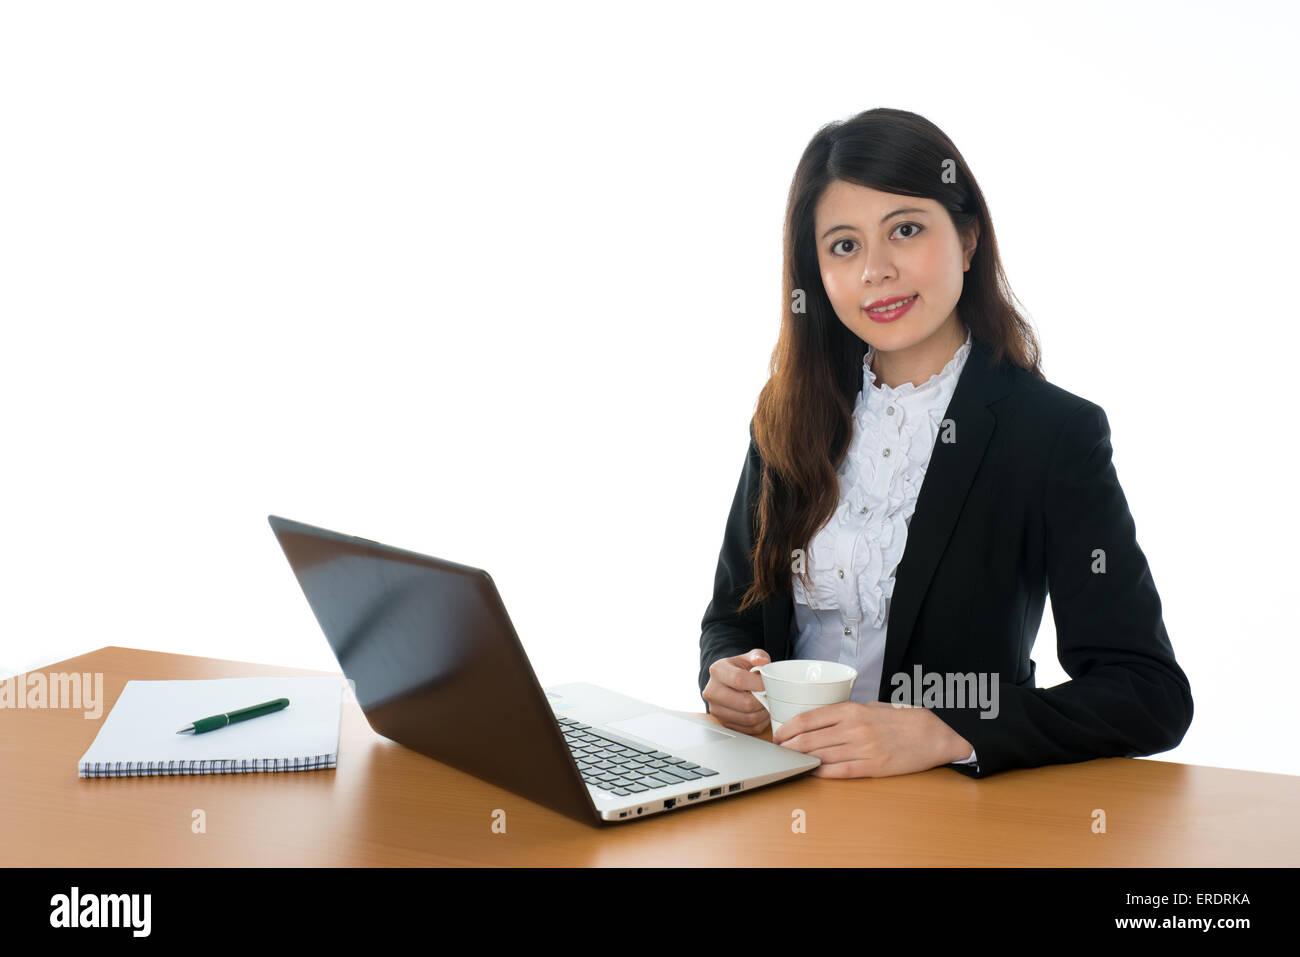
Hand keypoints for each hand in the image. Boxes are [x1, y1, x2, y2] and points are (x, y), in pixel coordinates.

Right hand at [702, 649, 771, 734]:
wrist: (729, 682)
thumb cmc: (740, 669)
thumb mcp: (748, 657)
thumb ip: (758, 656)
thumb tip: (762, 661)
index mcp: (717, 671)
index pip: (739, 680)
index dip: (758, 683)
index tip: (768, 683)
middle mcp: (712, 691)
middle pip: (745, 703)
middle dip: (763, 700)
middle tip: (769, 694)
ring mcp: (716, 710)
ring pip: (748, 719)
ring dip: (763, 713)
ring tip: (766, 702)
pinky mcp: (724, 723)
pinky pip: (749, 729)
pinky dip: (760, 722)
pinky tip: (761, 711)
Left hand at [772, 701, 971, 777]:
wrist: (934, 735)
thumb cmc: (904, 719)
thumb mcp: (873, 706)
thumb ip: (848, 713)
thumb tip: (824, 721)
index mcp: (852, 710)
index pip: (809, 719)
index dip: (788, 728)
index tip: (778, 735)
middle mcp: (854, 728)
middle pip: (810, 739)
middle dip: (789, 747)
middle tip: (777, 752)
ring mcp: (863, 748)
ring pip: (821, 755)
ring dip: (801, 760)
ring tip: (788, 763)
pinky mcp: (873, 767)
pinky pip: (841, 771)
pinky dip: (822, 773)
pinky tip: (811, 773)